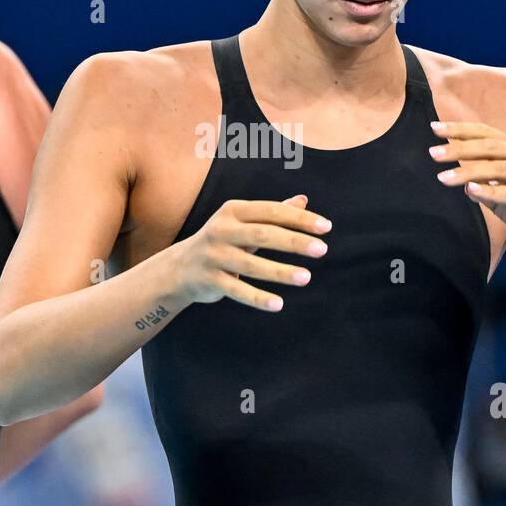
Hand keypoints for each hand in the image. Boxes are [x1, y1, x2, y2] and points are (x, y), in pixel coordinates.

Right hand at [170, 195, 330, 310]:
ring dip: (281, 272)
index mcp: (233, 211)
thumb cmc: (222, 241)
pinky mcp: (209, 280)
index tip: (326, 228)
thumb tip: (303, 200)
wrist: (179, 268)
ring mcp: (213, 255)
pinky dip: (258, 298)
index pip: (272, 211)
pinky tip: (278, 304)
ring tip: (306, 277)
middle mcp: (221, 230)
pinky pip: (237, 290)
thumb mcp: (243, 223)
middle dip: (294, 242)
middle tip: (323, 250)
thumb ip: (272, 213)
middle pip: (263, 234)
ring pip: (251, 265)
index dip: (299, 219)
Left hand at [429, 120, 505, 255]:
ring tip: (443, 177)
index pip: (485, 133)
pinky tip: (470, 190)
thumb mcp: (502, 196)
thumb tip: (461, 182)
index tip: (434, 128)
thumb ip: (483, 186)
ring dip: (468, 171)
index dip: (460, 129)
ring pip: (497, 168)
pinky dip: (490, 191)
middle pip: (489, 147)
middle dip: (459, 148)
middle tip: (433, 153)